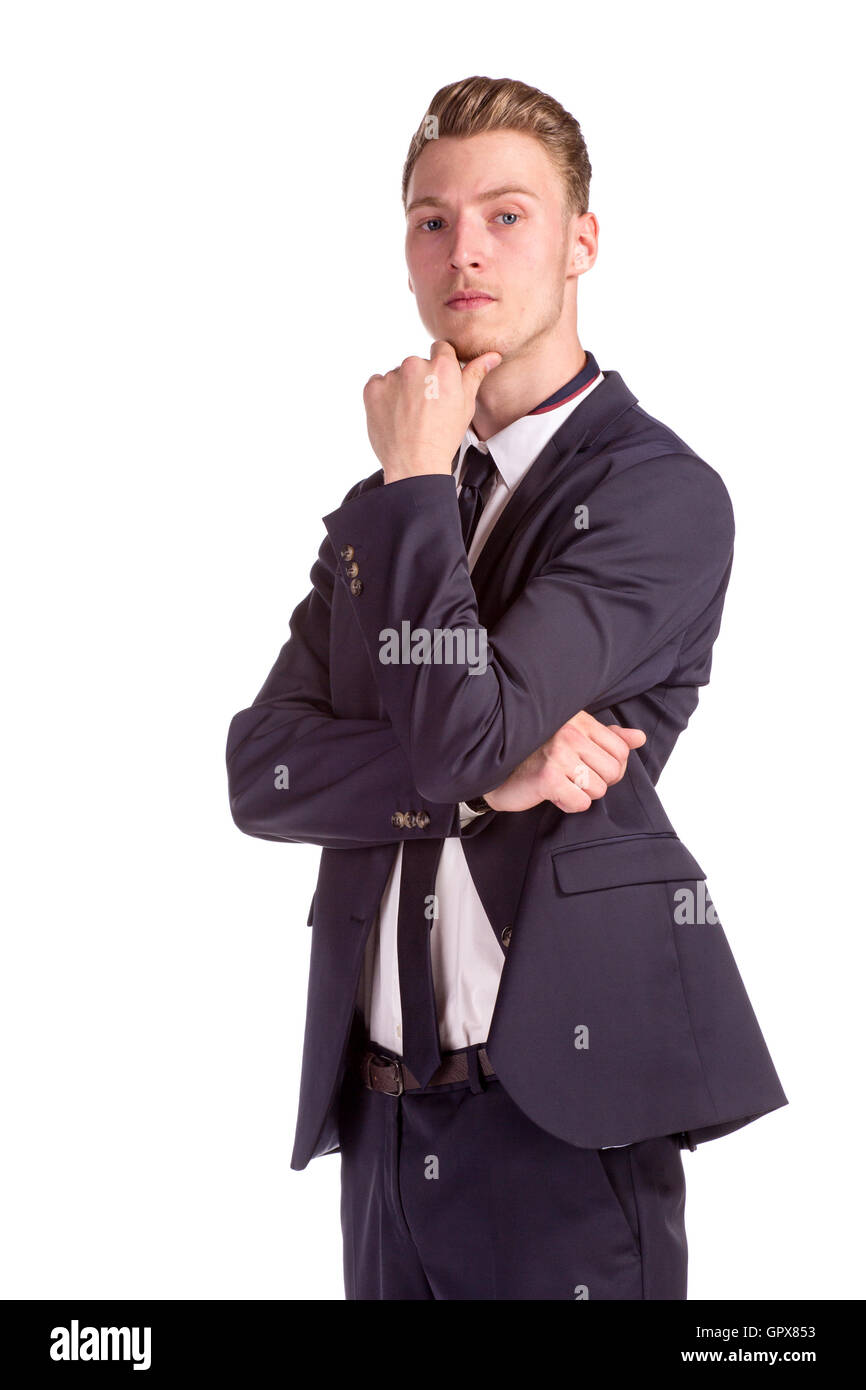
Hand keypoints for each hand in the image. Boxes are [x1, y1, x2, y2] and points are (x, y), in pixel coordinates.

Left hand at [363, 340, 501, 482]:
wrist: (415, 464)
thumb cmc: (443, 438)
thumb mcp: (466, 405)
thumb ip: (475, 375)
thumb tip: (491, 356)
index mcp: (442, 367)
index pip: (441, 349)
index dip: (441, 368)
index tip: (438, 386)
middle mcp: (415, 365)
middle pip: (418, 364)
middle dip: (420, 380)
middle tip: (425, 408)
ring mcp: (391, 377)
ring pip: (398, 376)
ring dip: (401, 389)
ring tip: (408, 416)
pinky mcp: (372, 389)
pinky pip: (378, 384)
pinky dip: (384, 396)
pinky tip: (394, 415)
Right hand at [480, 710, 645, 813]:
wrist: (496, 770)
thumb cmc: (535, 754)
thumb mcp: (574, 737)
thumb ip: (608, 737)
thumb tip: (639, 737)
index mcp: (578, 720)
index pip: (622, 751)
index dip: (612, 767)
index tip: (591, 769)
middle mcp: (569, 733)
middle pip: (614, 772)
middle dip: (597, 783)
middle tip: (574, 779)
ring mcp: (558, 755)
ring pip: (598, 789)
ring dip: (581, 794)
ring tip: (561, 784)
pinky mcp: (547, 778)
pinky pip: (580, 803)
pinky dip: (569, 805)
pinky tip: (553, 794)